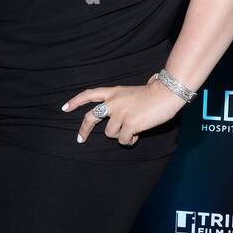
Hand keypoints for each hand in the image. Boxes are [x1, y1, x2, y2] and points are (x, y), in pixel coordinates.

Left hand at [62, 74, 184, 145]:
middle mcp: (113, 103)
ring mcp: (120, 114)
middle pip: (90, 117)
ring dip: (121, 135)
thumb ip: (121, 100)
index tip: (65, 108)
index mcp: (113, 92)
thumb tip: (118, 115)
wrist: (167, 93)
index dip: (75, 101)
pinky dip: (130, 140)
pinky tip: (138, 134)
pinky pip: (124, 140)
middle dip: (84, 130)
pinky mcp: (129, 125)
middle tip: (80, 139)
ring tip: (133, 130)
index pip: (89, 94)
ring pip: (110, 134)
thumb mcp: (131, 92)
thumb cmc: (154, 92)